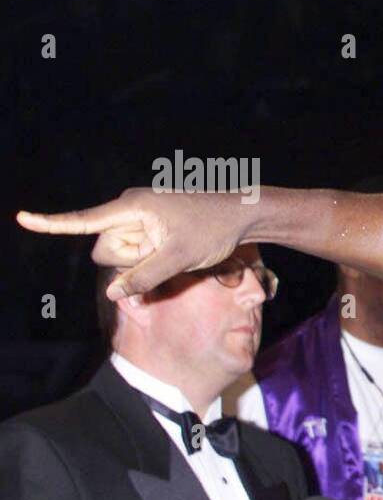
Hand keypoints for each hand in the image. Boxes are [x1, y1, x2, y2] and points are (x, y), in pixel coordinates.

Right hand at [16, 186, 254, 299]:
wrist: (242, 214)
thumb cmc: (213, 231)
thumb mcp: (179, 258)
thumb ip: (144, 277)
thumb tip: (112, 292)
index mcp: (132, 208)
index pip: (84, 220)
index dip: (52, 223)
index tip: (22, 218)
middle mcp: (130, 208)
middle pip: (106, 247)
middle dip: (129, 260)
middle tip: (166, 252)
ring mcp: (140, 217)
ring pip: (124, 252)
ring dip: (144, 259)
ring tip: (175, 247)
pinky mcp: (150, 224)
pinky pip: (139, 249)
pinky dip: (152, 257)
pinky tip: (175, 249)